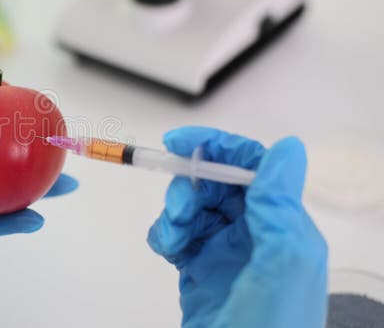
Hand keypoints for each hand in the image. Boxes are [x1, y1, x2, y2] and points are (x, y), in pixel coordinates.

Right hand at [147, 127, 327, 327]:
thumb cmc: (270, 327)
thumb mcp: (284, 260)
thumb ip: (280, 202)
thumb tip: (287, 146)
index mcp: (282, 226)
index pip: (253, 168)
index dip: (219, 147)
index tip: (181, 143)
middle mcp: (256, 235)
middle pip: (216, 184)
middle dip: (190, 187)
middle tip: (180, 210)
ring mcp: (225, 253)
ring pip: (192, 208)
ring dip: (175, 214)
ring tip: (173, 238)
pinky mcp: (198, 271)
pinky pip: (176, 235)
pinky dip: (165, 234)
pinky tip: (167, 248)